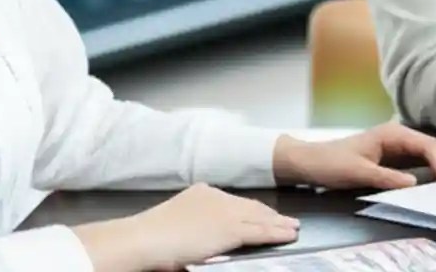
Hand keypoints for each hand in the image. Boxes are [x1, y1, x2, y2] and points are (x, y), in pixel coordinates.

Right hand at [74, 184, 300, 271]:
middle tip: (286, 220)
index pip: (234, 202)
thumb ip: (196, 229)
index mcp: (201, 194)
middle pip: (250, 207)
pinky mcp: (230, 229)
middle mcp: (216, 198)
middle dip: (269, 215)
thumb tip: (202, 242)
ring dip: (278, 224)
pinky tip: (288, 235)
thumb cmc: (150, 239)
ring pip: (259, 218)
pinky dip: (276, 233)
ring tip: (293, 228)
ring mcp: (224, 212)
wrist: (142, 240)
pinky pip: (260, 231)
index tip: (264, 214)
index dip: (252, 210)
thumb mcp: (176, 225)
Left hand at [273, 123, 435, 189]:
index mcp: (393, 134)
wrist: (310, 161)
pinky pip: (422, 164)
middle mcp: (399, 137)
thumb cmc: (331, 162)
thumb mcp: (358, 172)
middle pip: (435, 148)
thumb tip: (416, 183)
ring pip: (432, 155)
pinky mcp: (395, 160)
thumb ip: (387, 178)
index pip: (427, 146)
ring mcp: (398, 148)